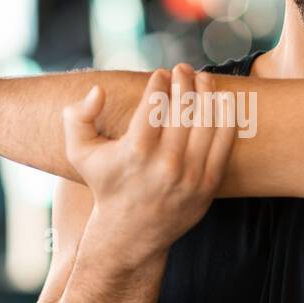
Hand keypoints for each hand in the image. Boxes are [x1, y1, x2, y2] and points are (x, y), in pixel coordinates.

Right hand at [63, 63, 237, 263]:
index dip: (160, 81)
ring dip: (207, 92)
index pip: (155, 103)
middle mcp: (166, 164)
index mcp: (136, 152)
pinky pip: (224, 142)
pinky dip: (225, 116)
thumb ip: (78, 117)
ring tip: (203, 78)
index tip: (160, 73)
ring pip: (208, 121)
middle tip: (183, 69)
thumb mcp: (79, 152)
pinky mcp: (208, 185)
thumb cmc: (105, 184)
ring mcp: (190, 176)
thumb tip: (99, 89)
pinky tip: (220, 100)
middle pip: (184, 107)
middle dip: (185, 80)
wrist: (131, 233)